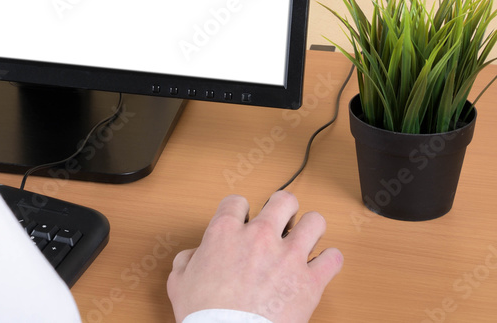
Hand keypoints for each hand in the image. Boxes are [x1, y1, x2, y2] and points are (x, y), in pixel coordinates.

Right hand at [167, 191, 342, 322]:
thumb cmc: (204, 315)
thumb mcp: (179, 281)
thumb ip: (187, 260)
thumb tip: (194, 256)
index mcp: (225, 232)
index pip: (237, 201)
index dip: (240, 209)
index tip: (243, 219)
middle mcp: (259, 236)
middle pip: (283, 200)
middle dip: (283, 207)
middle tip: (282, 219)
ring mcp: (288, 257)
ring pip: (315, 222)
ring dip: (311, 228)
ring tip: (306, 238)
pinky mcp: (310, 281)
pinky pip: (334, 259)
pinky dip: (330, 260)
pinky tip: (322, 265)